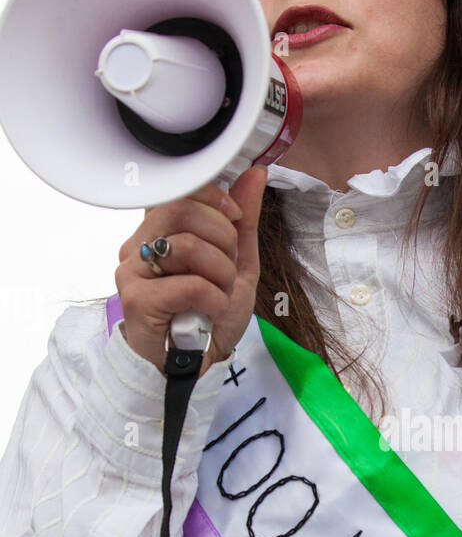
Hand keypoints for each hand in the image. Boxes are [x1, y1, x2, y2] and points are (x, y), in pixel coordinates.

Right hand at [115, 165, 266, 378]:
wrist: (196, 364)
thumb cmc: (209, 315)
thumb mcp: (238, 262)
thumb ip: (243, 219)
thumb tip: (255, 172)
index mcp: (159, 229)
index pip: (181, 188)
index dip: (215, 198)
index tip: (234, 220)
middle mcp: (139, 243)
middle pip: (183, 209)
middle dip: (223, 240)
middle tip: (226, 271)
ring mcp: (132, 270)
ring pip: (187, 246)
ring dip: (220, 274)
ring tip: (217, 295)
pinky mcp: (136, 299)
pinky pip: (189, 284)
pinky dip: (214, 299)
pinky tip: (211, 312)